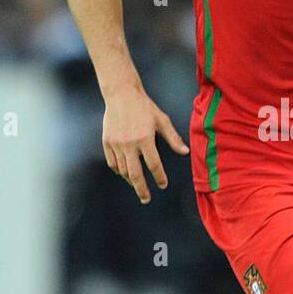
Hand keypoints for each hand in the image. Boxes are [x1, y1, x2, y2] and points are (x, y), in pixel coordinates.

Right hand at [102, 88, 188, 202]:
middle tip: (146, 199)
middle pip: (135, 174)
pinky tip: (125, 173)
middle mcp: (129, 144)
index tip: (163, 184)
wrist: (121, 94)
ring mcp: (116, 144)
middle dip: (141, 189)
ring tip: (137, 186)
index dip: (159, 177)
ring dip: (131, 180)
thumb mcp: (162, 120)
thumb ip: (173, 138)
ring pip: (123, 170)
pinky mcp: (107, 142)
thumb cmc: (144, 106)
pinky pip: (112, 163)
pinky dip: (118, 171)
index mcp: (145, 139)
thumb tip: (185, 152)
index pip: (153, 165)